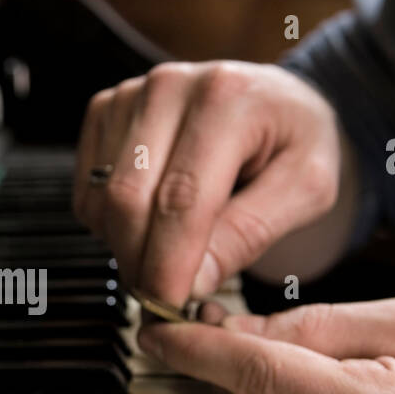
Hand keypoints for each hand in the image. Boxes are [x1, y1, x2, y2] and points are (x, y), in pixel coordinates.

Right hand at [73, 61, 344, 306]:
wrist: (277, 102)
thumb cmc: (294, 142)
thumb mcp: (306, 191)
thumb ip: (249, 234)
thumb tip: (191, 282)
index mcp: (228, 99)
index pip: (182, 198)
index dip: (169, 263)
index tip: (169, 307)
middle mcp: (171, 86)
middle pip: (130, 200)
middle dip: (141, 264)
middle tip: (165, 298)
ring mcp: (130, 96)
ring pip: (103, 201)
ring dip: (126, 247)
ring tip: (170, 253)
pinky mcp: (105, 111)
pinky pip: (88, 193)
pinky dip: (110, 226)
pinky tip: (149, 222)